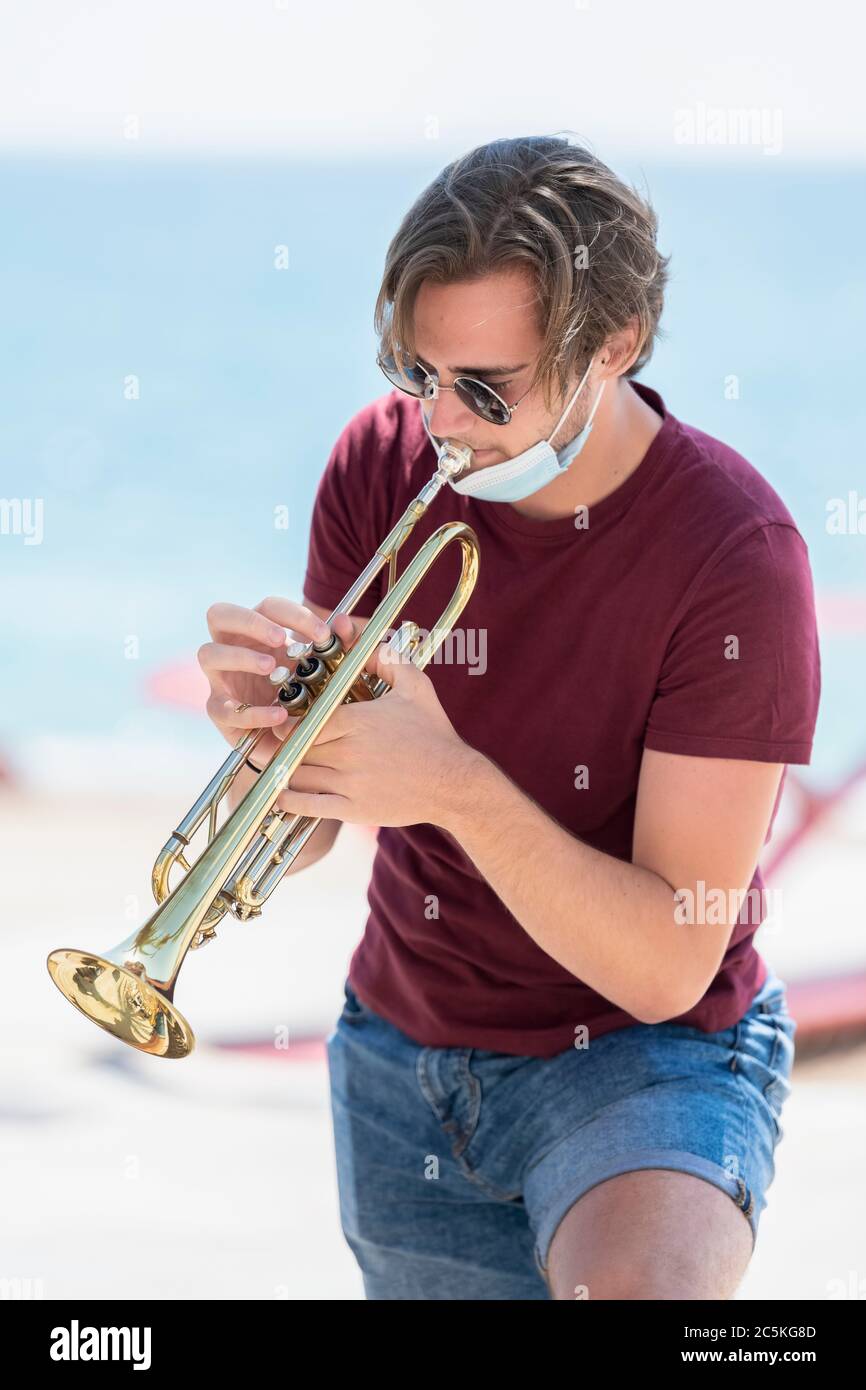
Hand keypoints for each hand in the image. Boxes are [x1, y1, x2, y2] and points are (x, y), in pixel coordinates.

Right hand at [198, 596, 365, 812]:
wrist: (288, 733)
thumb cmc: (301, 688)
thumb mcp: (321, 667)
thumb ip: (336, 644)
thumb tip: (344, 621)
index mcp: (258, 630)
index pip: (267, 607)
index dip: (293, 614)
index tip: (323, 634)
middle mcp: (232, 646)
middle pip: (220, 614)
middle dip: (251, 622)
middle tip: (280, 639)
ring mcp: (220, 677)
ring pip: (208, 653)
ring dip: (240, 656)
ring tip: (270, 668)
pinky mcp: (219, 709)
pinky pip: (223, 708)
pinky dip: (252, 712)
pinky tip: (278, 715)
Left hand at [276, 640, 473, 828]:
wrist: (453, 781)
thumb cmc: (433, 732)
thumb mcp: (415, 686)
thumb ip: (388, 661)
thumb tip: (368, 645)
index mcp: (357, 721)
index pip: (306, 720)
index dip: (288, 723)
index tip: (280, 722)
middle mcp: (348, 752)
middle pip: (299, 747)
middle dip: (284, 745)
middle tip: (272, 742)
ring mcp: (350, 783)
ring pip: (300, 775)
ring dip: (286, 770)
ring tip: (277, 764)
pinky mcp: (353, 809)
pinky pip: (309, 806)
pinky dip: (289, 801)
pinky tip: (281, 796)